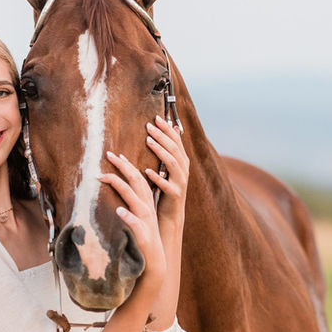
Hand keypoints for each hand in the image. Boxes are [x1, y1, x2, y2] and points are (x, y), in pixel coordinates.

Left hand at [99, 151, 165, 282]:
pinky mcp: (143, 235)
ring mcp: (146, 221)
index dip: (127, 165)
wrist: (154, 261)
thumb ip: (130, 202)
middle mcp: (147, 207)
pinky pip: (135, 224)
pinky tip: (119, 211)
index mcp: (145, 202)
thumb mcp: (137, 216)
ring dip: (120, 186)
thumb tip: (118, 190)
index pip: (137, 178)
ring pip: (134, 198)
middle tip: (108, 154)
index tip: (115, 154)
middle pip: (136, 182)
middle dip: (123, 166)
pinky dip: (128, 216)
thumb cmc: (142, 237)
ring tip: (105, 176)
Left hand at [144, 115, 189, 229]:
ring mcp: (181, 182)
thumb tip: (173, 127)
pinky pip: (166, 184)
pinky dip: (157, 177)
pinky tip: (147, 171)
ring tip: (148, 141)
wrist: (171, 214)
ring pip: (172, 163)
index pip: (176, 140)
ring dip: (160, 151)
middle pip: (174, 149)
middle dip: (162, 135)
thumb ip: (171, 149)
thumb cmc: (166, 188)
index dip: (167, 129)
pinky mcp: (175, 194)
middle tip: (148, 126)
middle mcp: (184, 170)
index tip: (156, 117)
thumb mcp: (170, 167)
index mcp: (182, 161)